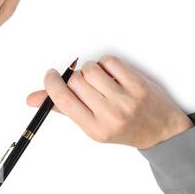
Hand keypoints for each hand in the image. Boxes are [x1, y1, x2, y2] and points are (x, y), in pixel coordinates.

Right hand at [27, 56, 191, 149]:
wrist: (161, 131)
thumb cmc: (124, 128)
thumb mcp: (93, 125)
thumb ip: (63, 109)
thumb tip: (33, 98)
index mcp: (94, 128)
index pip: (63, 100)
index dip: (53, 84)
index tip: (51, 76)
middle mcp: (110, 115)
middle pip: (76, 81)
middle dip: (76, 78)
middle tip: (84, 84)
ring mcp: (125, 99)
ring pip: (91, 69)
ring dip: (91, 70)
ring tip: (100, 80)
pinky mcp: (138, 84)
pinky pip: (110, 62)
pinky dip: (107, 64)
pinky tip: (112, 75)